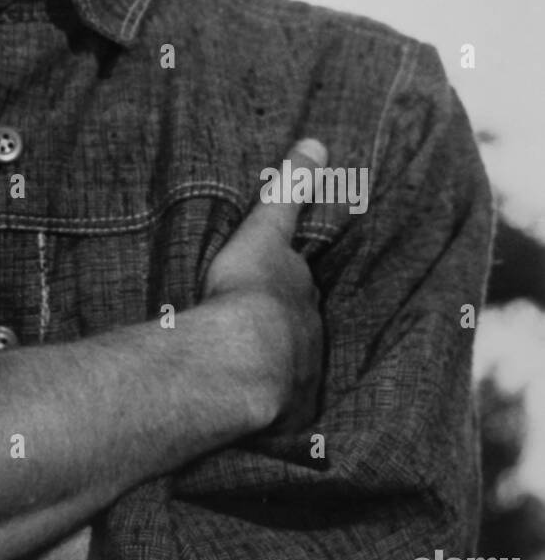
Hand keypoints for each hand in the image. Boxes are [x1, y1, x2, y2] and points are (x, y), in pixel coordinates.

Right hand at [203, 138, 336, 430]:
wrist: (244, 357)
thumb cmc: (247, 290)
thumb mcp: (264, 230)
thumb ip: (288, 188)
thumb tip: (316, 143)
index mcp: (300, 294)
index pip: (296, 285)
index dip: (285, 283)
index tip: (273, 286)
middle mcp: (309, 336)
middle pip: (297, 328)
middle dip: (283, 327)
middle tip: (259, 327)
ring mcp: (300, 378)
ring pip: (289, 368)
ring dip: (274, 367)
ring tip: (249, 368)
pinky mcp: (284, 416)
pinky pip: (273, 409)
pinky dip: (264, 405)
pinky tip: (246, 408)